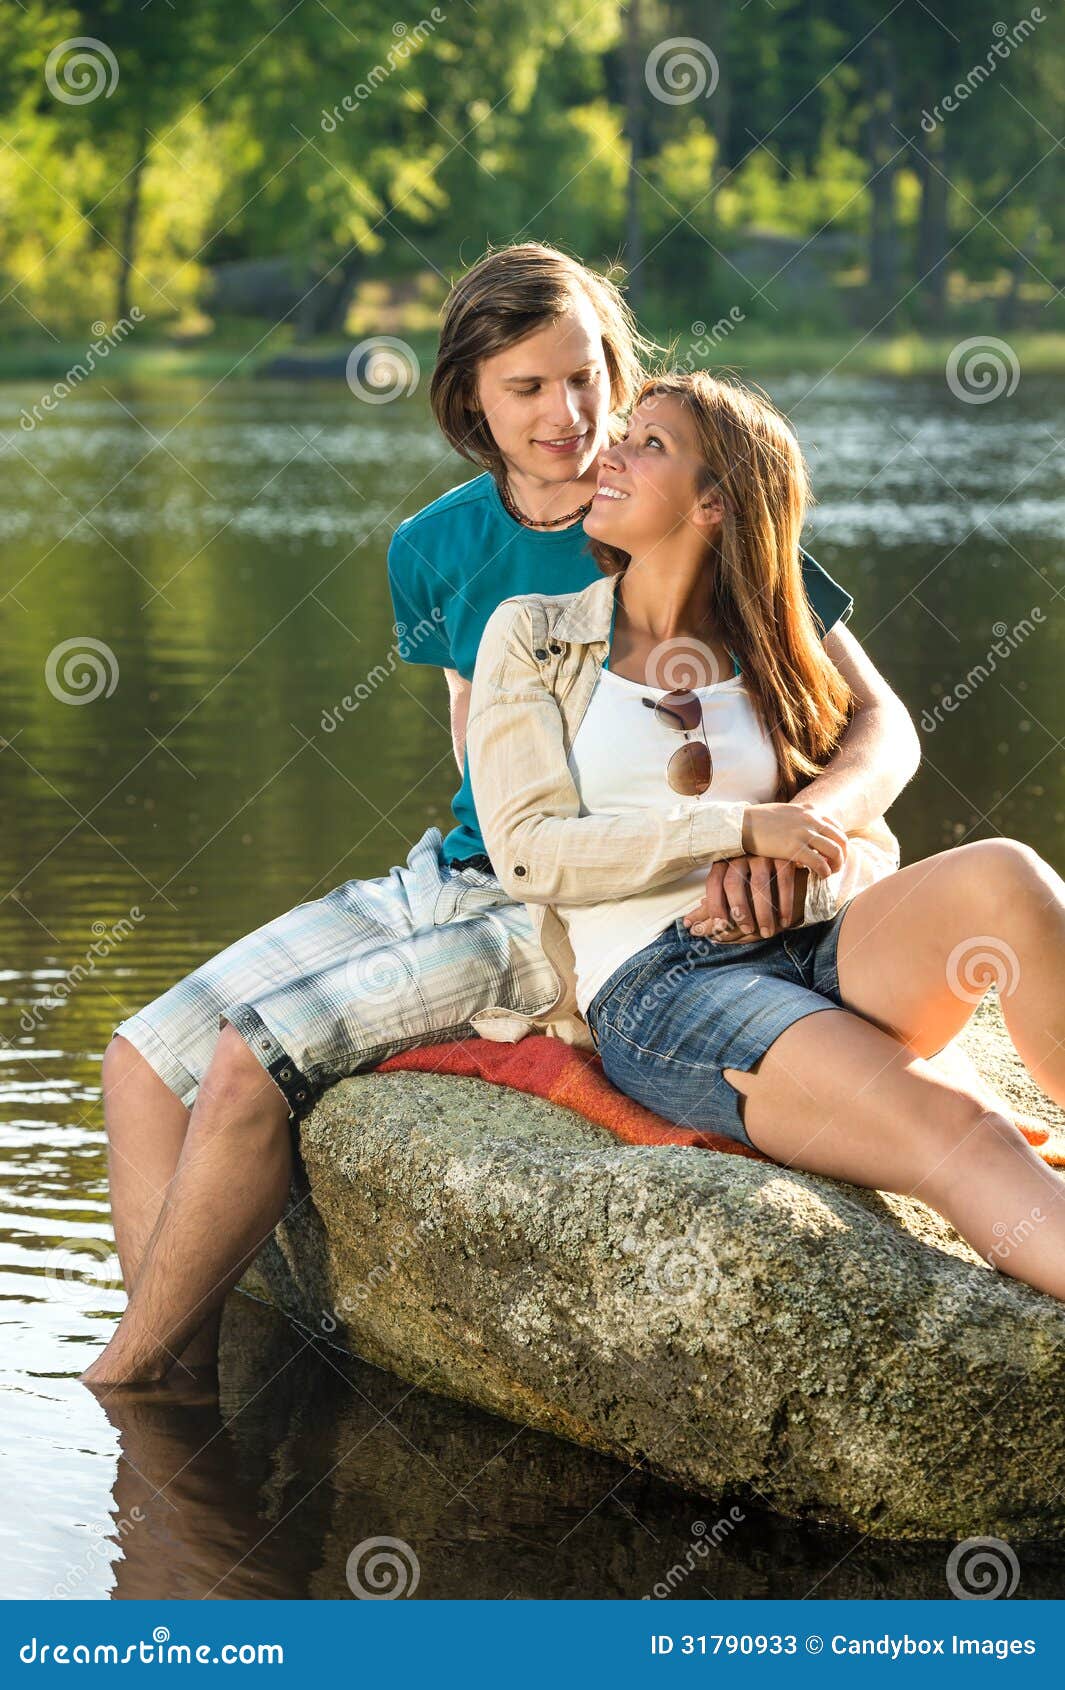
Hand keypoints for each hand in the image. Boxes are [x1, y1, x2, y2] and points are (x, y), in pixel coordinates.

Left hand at [684, 855, 807, 940]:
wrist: (788, 857)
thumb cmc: (755, 881)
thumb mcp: (731, 890)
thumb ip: (711, 904)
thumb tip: (690, 924)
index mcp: (724, 862)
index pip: (713, 883)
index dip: (715, 906)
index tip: (720, 927)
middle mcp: (741, 856)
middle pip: (733, 883)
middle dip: (739, 911)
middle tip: (747, 930)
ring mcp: (763, 854)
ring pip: (759, 884)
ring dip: (763, 912)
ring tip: (767, 932)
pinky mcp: (785, 855)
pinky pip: (783, 881)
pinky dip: (784, 904)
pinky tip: (785, 922)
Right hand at [740, 802, 847, 878]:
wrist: (741, 823)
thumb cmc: (759, 820)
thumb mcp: (786, 812)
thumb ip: (799, 819)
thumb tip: (805, 833)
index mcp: (810, 810)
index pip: (836, 827)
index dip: (839, 843)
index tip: (833, 854)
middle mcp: (811, 819)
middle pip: (840, 839)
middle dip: (842, 856)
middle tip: (835, 867)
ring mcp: (804, 833)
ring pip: (835, 851)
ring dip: (836, 865)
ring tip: (829, 873)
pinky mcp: (794, 848)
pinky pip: (819, 862)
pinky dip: (824, 872)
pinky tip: (820, 877)